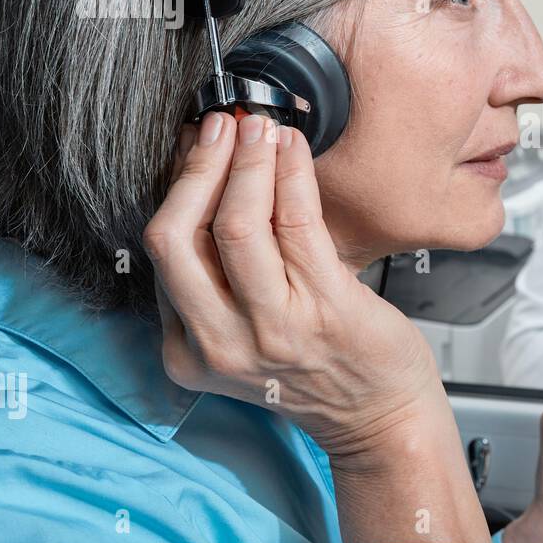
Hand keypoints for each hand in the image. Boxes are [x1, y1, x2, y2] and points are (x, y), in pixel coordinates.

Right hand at [144, 111, 444, 470]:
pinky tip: (294, 150)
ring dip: (246, 163)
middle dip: (197, 167)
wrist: (380, 419)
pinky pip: (297, 225)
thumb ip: (218, 283)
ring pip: (235, 226)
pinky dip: (292, 175)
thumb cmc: (320, 370)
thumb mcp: (244, 337)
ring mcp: (272, 330)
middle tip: (219, 123)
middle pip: (177, 236)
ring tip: (259, 127)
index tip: (193, 143)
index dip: (177, 184)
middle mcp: (221, 345)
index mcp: (188, 350)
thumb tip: (213, 181)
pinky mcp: (326, 309)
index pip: (162, 251)